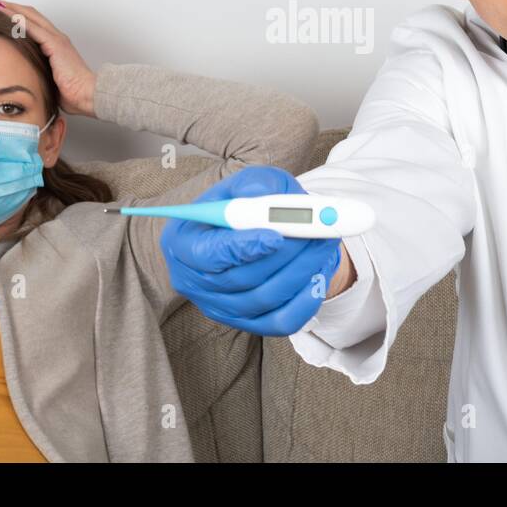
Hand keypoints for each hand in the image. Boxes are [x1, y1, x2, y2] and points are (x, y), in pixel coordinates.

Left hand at [0, 0, 96, 115]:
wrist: (87, 95)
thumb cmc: (71, 92)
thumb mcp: (47, 78)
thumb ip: (36, 71)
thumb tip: (20, 78)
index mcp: (54, 44)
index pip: (32, 22)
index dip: (15, 14)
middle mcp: (56, 36)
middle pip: (29, 13)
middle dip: (9, 6)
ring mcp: (56, 38)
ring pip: (29, 15)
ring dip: (11, 8)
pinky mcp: (55, 44)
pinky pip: (33, 27)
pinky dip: (17, 19)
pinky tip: (4, 15)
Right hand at [160, 165, 342, 335]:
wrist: (265, 230)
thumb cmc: (252, 202)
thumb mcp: (251, 182)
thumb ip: (254, 185)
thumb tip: (260, 198)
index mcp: (182, 241)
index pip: (206, 255)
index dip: (241, 248)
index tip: (276, 236)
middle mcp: (193, 280)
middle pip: (239, 280)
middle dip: (284, 256)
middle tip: (318, 232)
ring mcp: (219, 307)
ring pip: (265, 299)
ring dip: (302, 270)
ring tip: (325, 241)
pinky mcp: (248, 324)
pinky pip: (281, 322)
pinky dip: (306, 299)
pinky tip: (319, 272)